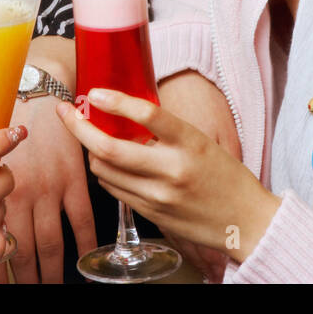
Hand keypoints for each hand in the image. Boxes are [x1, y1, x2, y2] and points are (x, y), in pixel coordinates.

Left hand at [0, 93, 95, 283]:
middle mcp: (19, 194)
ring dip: (50, 271)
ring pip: (51, 244)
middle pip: (21, 251)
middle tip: (23, 292)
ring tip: (49, 286)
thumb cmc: (2, 117)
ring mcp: (49, 189)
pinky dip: (85, 246)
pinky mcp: (74, 180)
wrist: (37, 89)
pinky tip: (84, 262)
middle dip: (23, 279)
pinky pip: (82, 221)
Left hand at [56, 92, 281, 264]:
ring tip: (89, 136)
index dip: (114, 101)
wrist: (246, 221)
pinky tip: (108, 161)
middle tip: (66, 112)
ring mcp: (158, 196)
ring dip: (90, 150)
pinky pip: (113, 189)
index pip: (146, 114)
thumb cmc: (225, 176)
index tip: (94, 92)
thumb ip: (166, 131)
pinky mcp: (151, 214)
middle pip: (108, 147)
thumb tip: (124, 113)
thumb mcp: (201, 142)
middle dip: (78, 127)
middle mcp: (171, 169)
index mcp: (189, 142)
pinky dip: (104, 171)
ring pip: (103, 169)